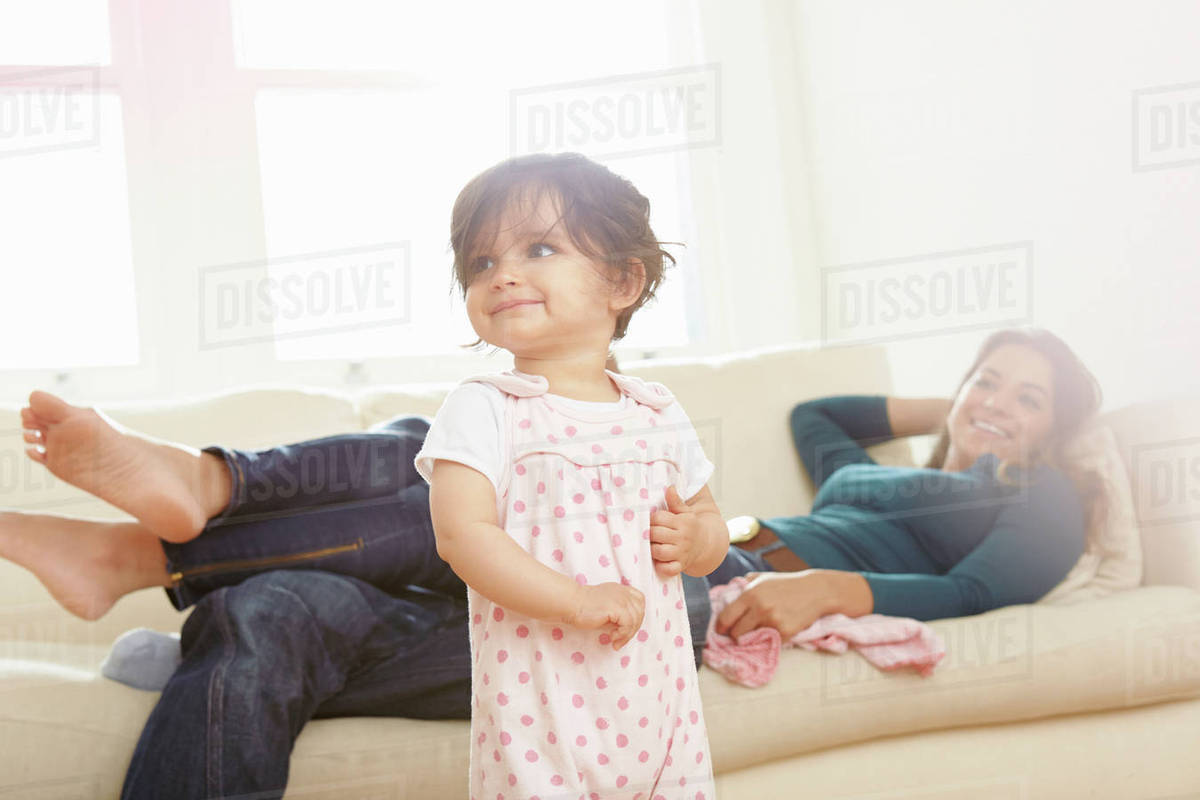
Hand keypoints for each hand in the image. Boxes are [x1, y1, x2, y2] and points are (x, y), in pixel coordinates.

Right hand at [566, 582, 645, 649]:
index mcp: (621, 590)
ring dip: (627, 635)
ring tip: (616, 641)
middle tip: (621, 640)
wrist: (572, 603)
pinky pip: (628, 624)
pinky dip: (622, 634)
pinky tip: (612, 637)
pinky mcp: (617, 608)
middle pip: (640, 612)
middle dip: (633, 629)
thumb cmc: (584, 608)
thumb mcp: (606, 606)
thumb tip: (628, 627)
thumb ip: (617, 611)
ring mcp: (621, 599)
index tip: (627, 627)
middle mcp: (623, 592)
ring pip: (636, 620)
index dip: (637, 615)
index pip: (640, 600)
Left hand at [648, 485, 708, 577]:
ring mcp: (682, 553)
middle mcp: (683, 537)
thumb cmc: (689, 526)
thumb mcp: (685, 512)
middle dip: (647, 533)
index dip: (650, 519)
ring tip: (650, 545)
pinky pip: (668, 569)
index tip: (647, 521)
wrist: (705, 544)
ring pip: (659, 552)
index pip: (659, 518)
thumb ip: (675, 501)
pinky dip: (661, 566)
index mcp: (683, 522)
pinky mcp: (681, 565)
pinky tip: (658, 560)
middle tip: (645, 533)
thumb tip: (670, 488)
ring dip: (651, 549)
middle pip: (656, 534)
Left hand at [713, 571, 832, 641]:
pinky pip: (769, 642)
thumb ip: (744, 586)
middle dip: (736, 635)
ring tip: (758, 631)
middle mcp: (759, 608)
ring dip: (753, 638)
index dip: (721, 627)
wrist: (816, 591)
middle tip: (739, 634)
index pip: (726, 617)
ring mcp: (772, 621)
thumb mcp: (763, 578)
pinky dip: (770, 639)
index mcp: (750, 594)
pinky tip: (775, 630)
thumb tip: (726, 595)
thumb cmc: (787, 584)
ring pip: (752, 640)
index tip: (721, 631)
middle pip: (736, 633)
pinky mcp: (785, 632)